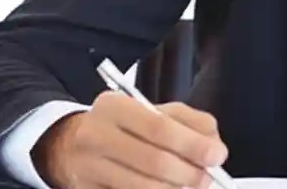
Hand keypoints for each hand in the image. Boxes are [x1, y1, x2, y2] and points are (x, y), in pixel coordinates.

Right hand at [31, 91, 228, 188]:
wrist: (70, 146)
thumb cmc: (122, 127)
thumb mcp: (154, 111)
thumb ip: (189, 121)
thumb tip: (214, 145)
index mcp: (114, 107)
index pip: (158, 126)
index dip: (192, 144)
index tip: (217, 155)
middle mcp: (95, 136)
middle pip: (153, 161)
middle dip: (189, 173)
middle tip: (207, 177)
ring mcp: (88, 168)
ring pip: (143, 187)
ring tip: (190, 186)